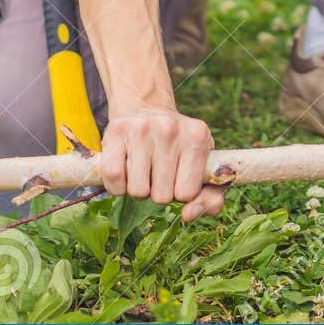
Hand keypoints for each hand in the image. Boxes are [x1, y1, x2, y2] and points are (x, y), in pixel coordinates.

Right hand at [98, 108, 225, 221]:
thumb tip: (188, 216)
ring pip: (137, 192)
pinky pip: (114, 179)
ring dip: (139, 190)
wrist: (146, 109)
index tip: (178, 178)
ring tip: (143, 170)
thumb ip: (209, 196)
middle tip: (158, 173)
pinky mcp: (116, 130)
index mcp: (198, 137)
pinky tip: (126, 171)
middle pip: (162, 196)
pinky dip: (118, 186)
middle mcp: (171, 129)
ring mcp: (142, 128)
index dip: (181, 194)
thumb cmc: (177, 147)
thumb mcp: (201, 165)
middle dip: (159, 192)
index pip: (188, 193)